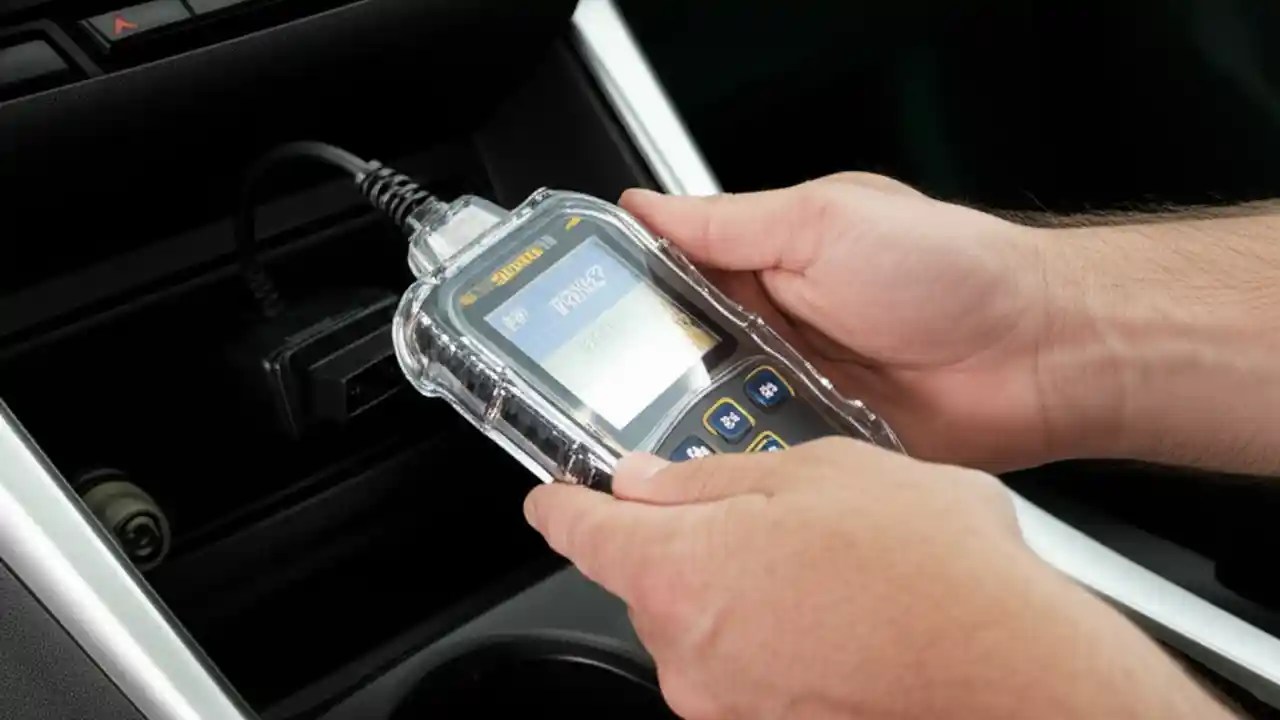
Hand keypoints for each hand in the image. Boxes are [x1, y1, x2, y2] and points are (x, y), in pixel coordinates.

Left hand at [524, 440, 1232, 719]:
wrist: (1014, 671)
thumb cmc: (929, 569)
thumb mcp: (817, 472)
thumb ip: (709, 479)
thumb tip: (650, 481)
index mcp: (677, 569)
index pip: (576, 529)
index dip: (560, 503)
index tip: (551, 495)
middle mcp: (684, 648)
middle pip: (647, 578)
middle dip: (683, 540)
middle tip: (757, 510)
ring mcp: (725, 700)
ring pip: (701, 621)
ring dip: (736, 588)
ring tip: (823, 562)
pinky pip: (743, 663)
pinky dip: (769, 633)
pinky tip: (837, 608)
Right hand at [621, 176, 1053, 469]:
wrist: (1038, 355)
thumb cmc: (952, 270)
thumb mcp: (825, 221)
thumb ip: (728, 222)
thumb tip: (643, 205)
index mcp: (764, 263)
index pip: (665, 280)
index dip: (625, 298)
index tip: (588, 320)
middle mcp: (771, 328)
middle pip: (678, 358)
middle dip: (659, 374)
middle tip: (656, 378)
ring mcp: (792, 389)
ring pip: (710, 414)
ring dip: (706, 419)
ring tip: (719, 413)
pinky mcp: (818, 444)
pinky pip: (760, 456)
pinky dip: (749, 459)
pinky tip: (745, 455)